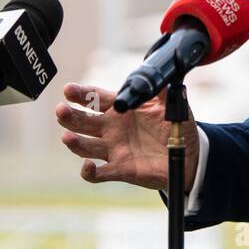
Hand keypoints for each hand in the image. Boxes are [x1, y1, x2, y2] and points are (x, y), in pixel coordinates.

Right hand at [55, 82, 196, 191]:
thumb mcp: (169, 104)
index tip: (69, 90)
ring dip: (75, 142)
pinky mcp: (120, 169)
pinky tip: (88, 166)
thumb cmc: (173, 126)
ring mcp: (113, 149)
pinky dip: (89, 172)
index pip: (96, 98)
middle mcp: (112, 128)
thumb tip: (158, 74)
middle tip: (61, 110)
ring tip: (67, 137)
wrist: (187, 155)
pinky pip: (99, 174)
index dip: (81, 94)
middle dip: (70, 116)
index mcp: (120, 109)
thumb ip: (161, 89)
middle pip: (84, 121)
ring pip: (86, 146)